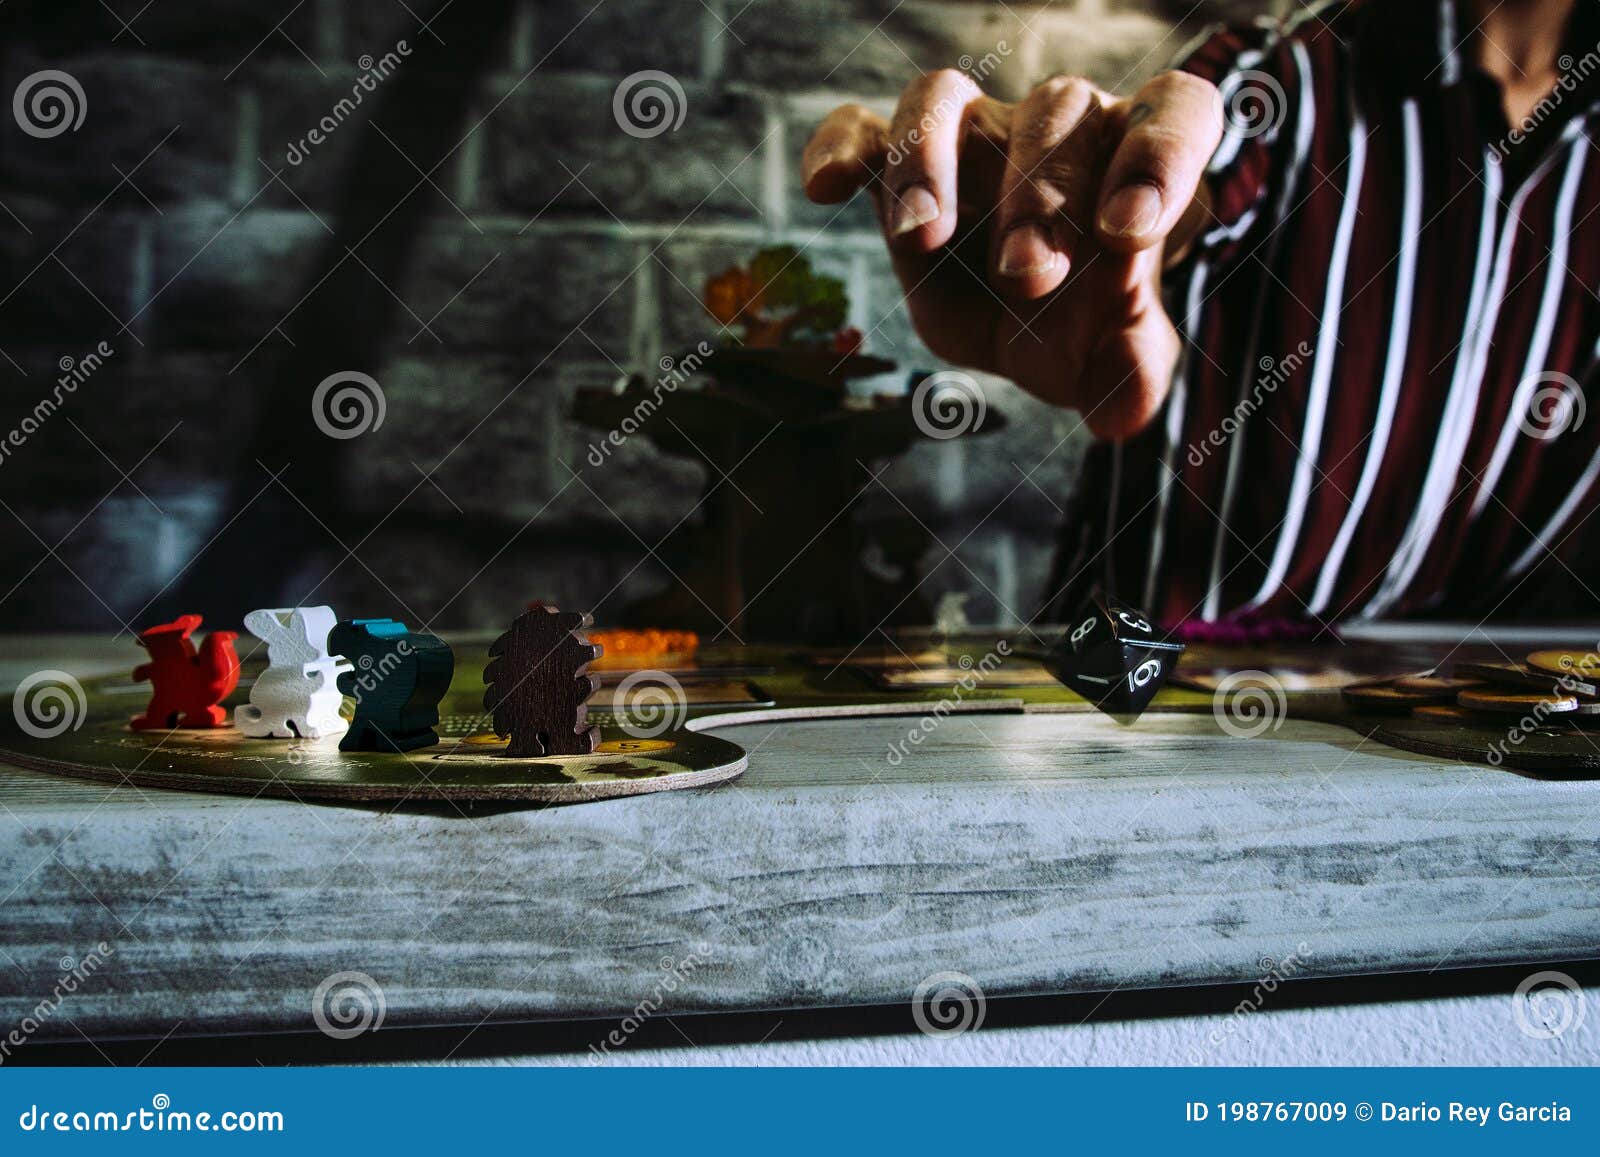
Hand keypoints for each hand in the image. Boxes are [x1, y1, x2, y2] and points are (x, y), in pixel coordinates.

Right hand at [802, 69, 1221, 437]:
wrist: (1024, 325)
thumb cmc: (1082, 323)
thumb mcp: (1111, 356)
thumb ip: (1131, 370)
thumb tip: (1124, 408)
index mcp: (1136, 158)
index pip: (1172, 112)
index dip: (1156, 158)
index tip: (1128, 235)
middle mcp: (1060, 126)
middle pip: (1056, 112)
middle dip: (1041, 198)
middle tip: (1027, 281)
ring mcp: (973, 134)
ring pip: (949, 101)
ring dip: (931, 161)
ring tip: (919, 238)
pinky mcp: (895, 160)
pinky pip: (861, 128)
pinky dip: (838, 147)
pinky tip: (825, 190)